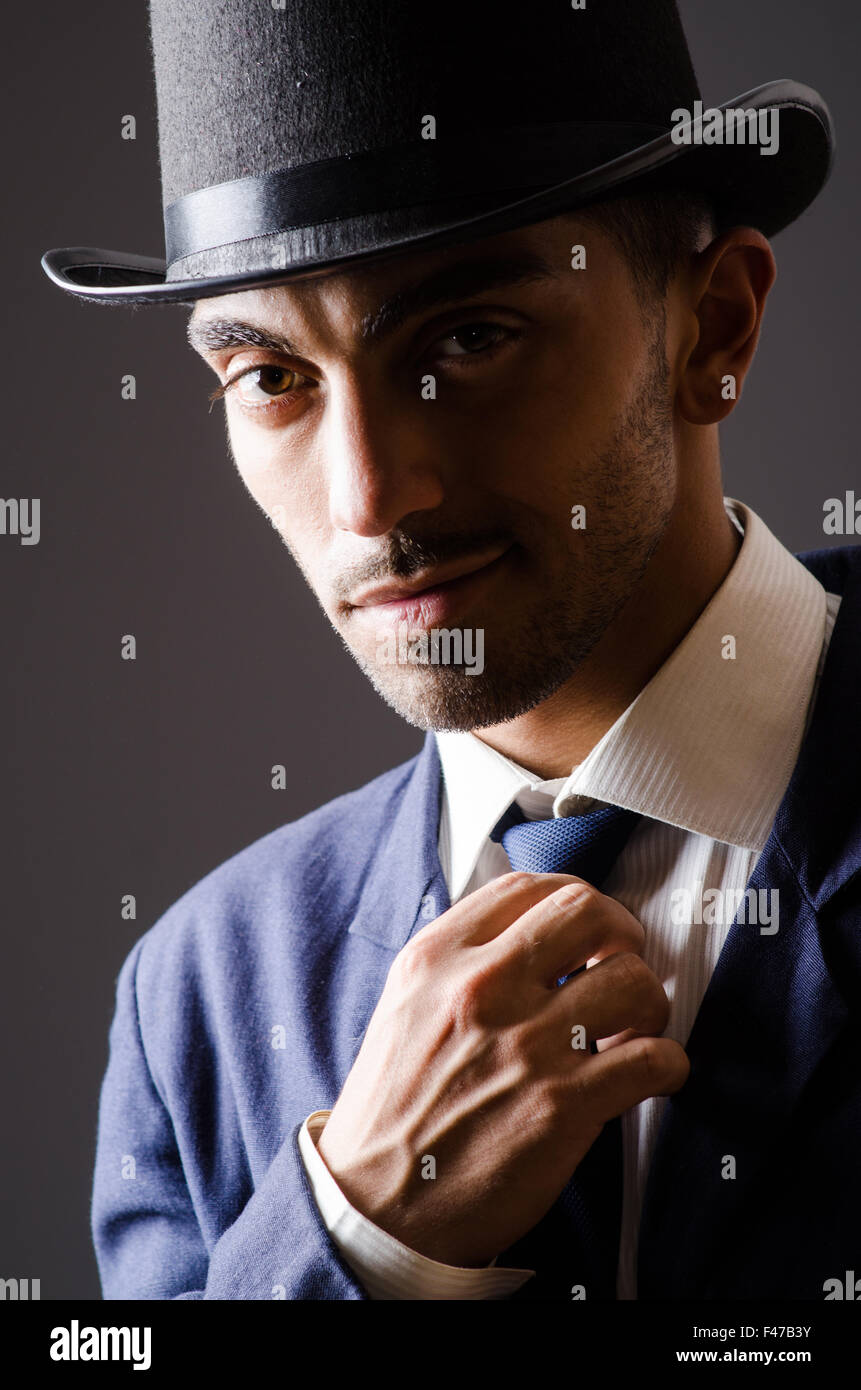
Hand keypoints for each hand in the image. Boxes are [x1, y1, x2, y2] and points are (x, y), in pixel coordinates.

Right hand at [316, 872, 688, 1266]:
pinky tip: (650, 1074)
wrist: (379, 1206)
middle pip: (590, 912)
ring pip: (634, 981)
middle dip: (623, 935)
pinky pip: (654, 1059)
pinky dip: (668, 1065)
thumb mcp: (406, 1006)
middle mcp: (482, 989)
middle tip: (622, 964)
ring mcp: (526, 1045)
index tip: (589, 927)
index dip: (576, 898)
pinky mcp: (563, 1106)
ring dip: (650, 1004)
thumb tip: (529, 935)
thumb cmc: (393, 1110)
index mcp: (438, 958)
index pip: (530, 887)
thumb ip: (461, 962)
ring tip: (634, 1028)